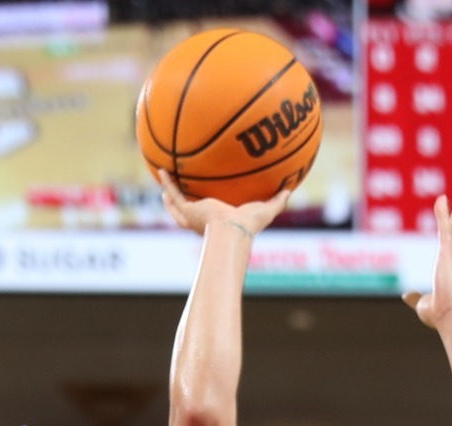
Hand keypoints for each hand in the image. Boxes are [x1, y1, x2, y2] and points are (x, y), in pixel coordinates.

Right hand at [156, 170, 292, 238]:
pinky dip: (167, 181)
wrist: (232, 231)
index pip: (209, 215)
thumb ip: (278, 200)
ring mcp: (191, 216)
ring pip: (175, 204)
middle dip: (180, 202)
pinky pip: (174, 193)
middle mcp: (201, 221)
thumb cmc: (248, 226)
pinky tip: (161, 169)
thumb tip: (290, 188)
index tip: (203, 198)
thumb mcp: (266, 209)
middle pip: (186, 211)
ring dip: (168, 193)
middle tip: (175, 191)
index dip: (205, 207)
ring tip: (163, 180)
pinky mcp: (186, 210)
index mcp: (217, 222)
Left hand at [402, 195, 451, 330]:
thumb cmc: (438, 315)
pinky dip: (442, 214)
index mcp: (448, 274)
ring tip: (444, 200)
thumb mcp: (423, 304)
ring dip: (447, 214)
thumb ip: (416, 298)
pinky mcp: (447, 251)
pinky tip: (440, 201)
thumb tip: (407, 295)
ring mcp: (451, 255)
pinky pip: (444, 227)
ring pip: (449, 230)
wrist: (448, 314)